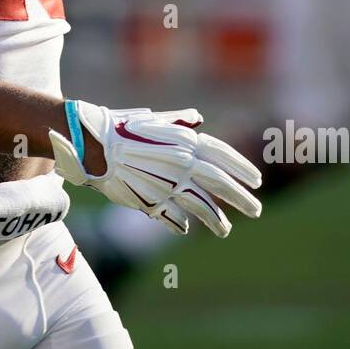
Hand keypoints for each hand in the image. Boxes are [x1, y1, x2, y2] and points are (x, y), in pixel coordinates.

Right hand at [49, 103, 261, 237]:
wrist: (91, 145)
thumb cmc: (121, 128)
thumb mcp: (153, 121)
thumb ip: (178, 122)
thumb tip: (198, 119)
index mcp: (184, 141)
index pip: (222, 155)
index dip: (242, 168)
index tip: (257, 181)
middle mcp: (180, 163)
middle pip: (219, 183)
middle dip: (240, 198)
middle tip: (256, 210)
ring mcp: (166, 184)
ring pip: (201, 206)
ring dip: (216, 219)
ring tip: (226, 229)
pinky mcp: (151, 201)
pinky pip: (173, 216)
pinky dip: (181, 223)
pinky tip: (187, 228)